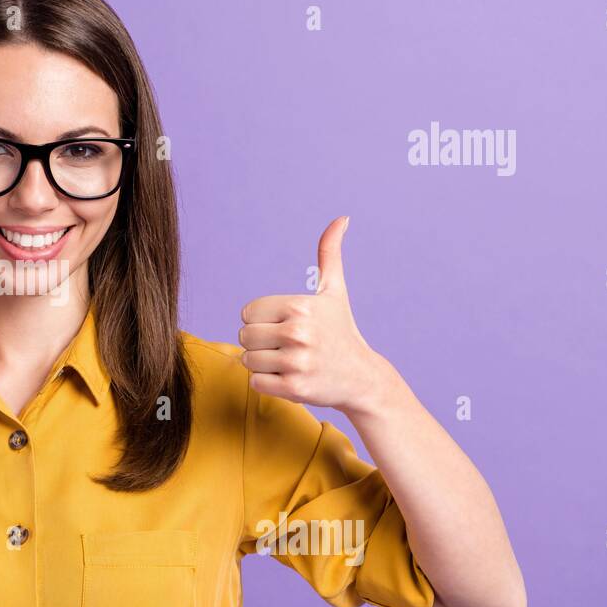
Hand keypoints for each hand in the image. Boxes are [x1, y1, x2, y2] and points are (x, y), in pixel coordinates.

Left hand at [238, 216, 389, 414]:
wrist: (362, 377)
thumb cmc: (341, 331)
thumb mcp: (335, 292)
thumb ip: (329, 254)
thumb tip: (341, 218)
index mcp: (300, 306)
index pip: (248, 313)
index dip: (262, 321)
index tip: (285, 326)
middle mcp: (298, 332)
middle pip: (244, 336)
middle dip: (260, 343)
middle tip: (287, 347)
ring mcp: (296, 362)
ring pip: (247, 360)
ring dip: (262, 364)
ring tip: (289, 362)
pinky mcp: (294, 388)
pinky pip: (255, 382)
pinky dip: (267, 383)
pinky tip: (290, 377)